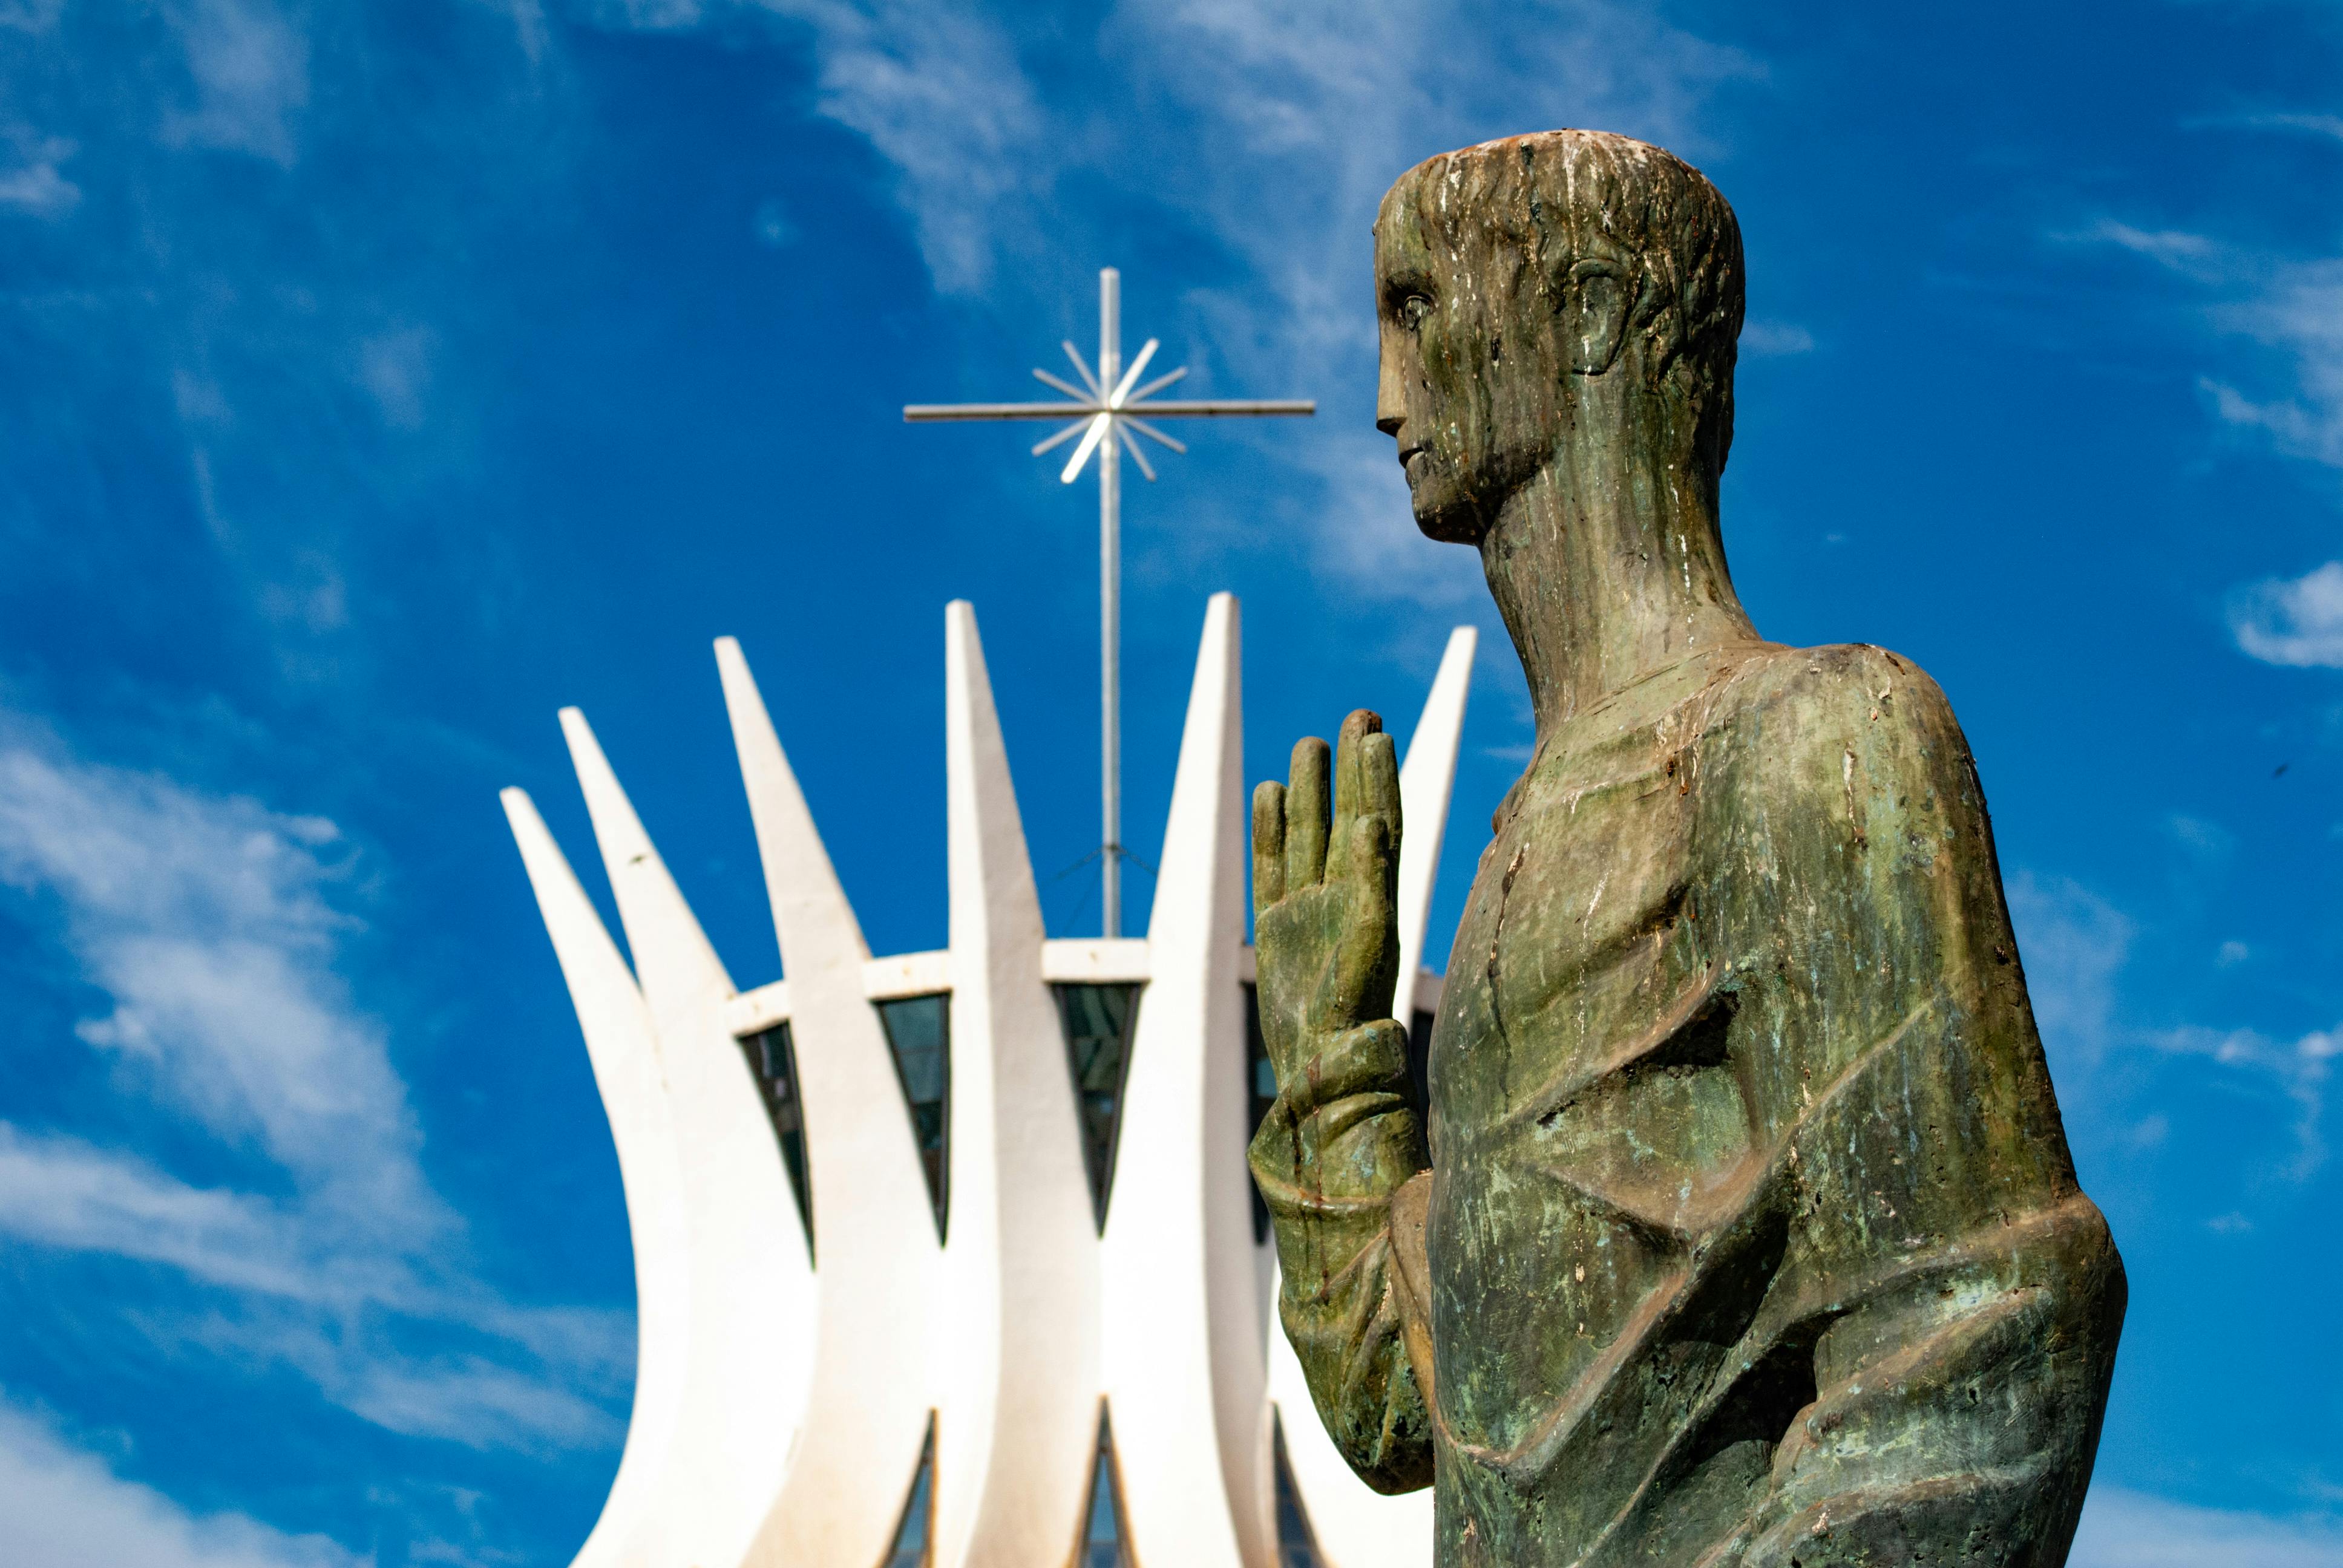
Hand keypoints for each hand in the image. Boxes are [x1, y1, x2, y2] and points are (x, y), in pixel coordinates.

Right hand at [1251, 710, 1402, 1088]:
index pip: (1379, 824)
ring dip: (1311, 791)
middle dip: (1352, 770)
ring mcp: (1308, 909)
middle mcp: (1345, 896)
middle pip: (1347, 818)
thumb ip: (1372, 886)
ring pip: (1308, 835)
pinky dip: (1270, 830)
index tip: (1378, 733)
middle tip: (1360, 713)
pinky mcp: (1275, 927)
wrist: (1321, 1070)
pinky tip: (1268, 791)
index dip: (1379, 779)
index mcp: (1376, 898)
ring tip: (1310, 743)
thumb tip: (1375, 823)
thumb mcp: (1370, 949)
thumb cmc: (1354, 1021)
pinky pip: (1271, 866)